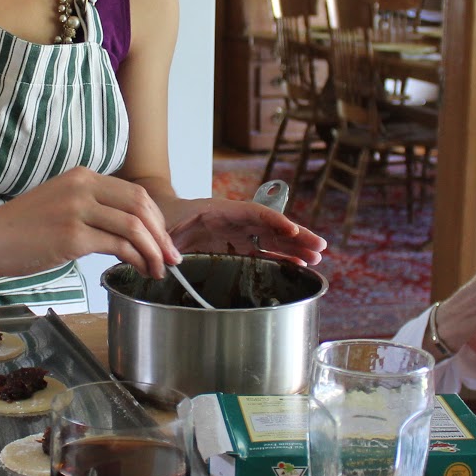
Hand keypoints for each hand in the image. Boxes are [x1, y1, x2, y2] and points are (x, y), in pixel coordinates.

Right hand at [0, 167, 181, 278]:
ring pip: (134, 227)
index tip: (164, 240)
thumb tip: (126, 232)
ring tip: (158, 269)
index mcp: (82, 177)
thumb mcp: (59, 203)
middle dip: (162, 235)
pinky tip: (140, 269)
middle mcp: (83, 188)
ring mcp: (77, 210)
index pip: (134, 194)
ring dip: (154, 251)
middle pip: (141, 207)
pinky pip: (118, 246)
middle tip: (172, 257)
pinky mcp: (72, 236)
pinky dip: (136, 259)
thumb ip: (90, 208)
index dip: (156, 219)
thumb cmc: (20, 228)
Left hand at [166, 198, 327, 267]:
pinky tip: (295, 265)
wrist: (156, 215)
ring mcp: (236, 232)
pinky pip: (261, 250)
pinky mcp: (234, 244)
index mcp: (218, 210)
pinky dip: (280, 257)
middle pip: (270, 226)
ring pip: (271, 239)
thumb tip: (170, 260)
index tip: (292, 230)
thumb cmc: (160, 217)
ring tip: (315, 258)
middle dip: (296, 236)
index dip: (273, 221)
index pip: (252, 212)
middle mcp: (233, 220)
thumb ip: (167, 241)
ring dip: (294, 248)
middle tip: (319, 248)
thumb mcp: (162, 226)